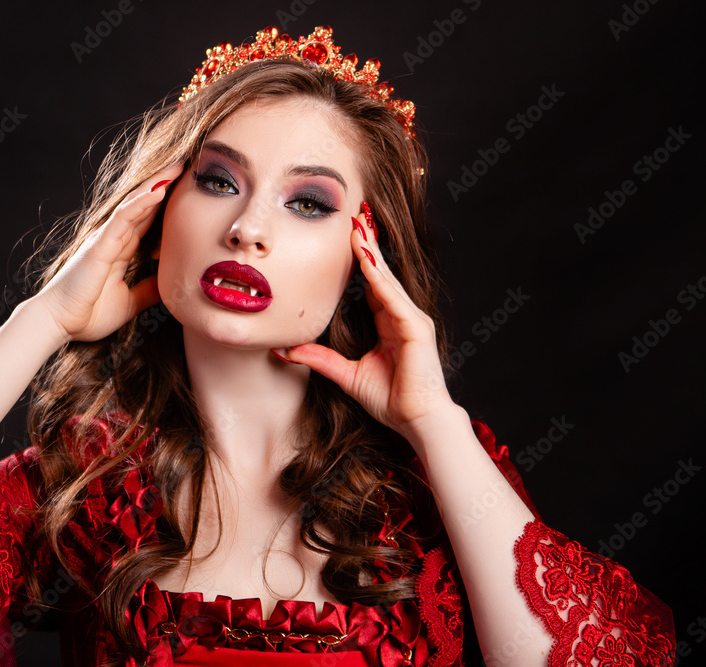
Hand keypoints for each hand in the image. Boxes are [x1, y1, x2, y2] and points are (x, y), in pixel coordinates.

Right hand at [29, 163, 182, 344]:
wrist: (59, 323)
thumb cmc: (87, 314)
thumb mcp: (129, 302)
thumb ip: (147, 290)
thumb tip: (170, 284)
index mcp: (120, 251)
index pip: (147, 221)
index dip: (165, 204)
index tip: (187, 190)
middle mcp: (113, 240)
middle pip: (143, 205)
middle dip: (164, 184)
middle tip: (186, 165)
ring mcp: (105, 239)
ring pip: (134, 204)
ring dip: (156, 185)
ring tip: (177, 166)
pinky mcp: (99, 245)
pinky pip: (122, 220)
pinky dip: (140, 205)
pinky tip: (158, 192)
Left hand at [275, 204, 457, 441]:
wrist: (417, 421)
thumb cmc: (391, 400)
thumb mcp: (346, 375)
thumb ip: (319, 359)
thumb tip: (287, 350)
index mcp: (389, 324)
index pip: (371, 284)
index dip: (359, 260)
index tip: (347, 237)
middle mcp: (402, 316)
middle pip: (380, 273)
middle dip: (367, 244)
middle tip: (355, 215)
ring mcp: (411, 319)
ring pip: (386, 278)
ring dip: (372, 251)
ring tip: (359, 225)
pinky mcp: (416, 327)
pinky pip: (392, 296)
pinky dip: (378, 276)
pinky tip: (366, 258)